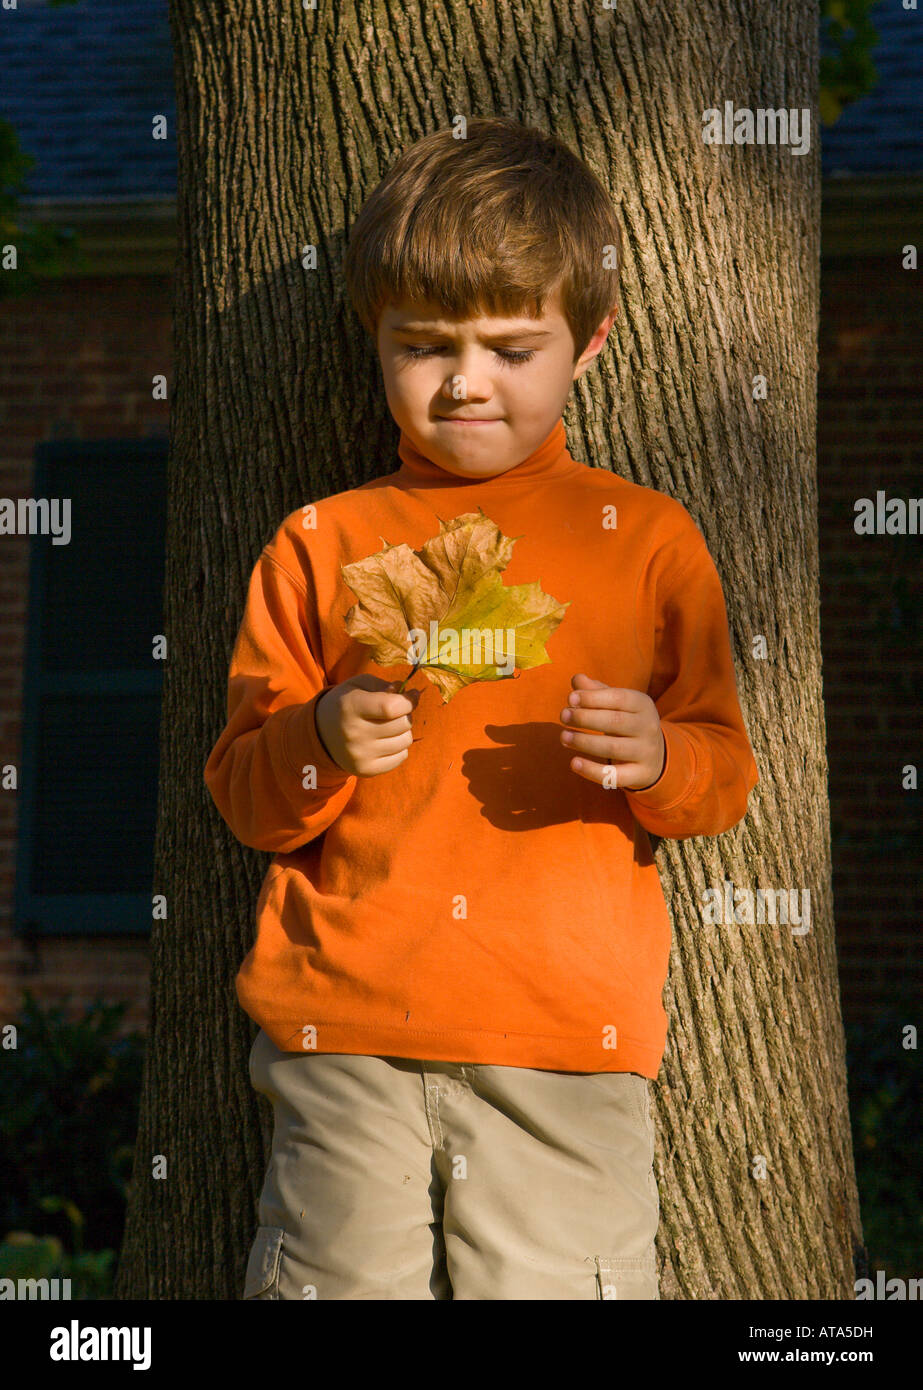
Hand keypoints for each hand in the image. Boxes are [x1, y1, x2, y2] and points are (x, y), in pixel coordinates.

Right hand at [314, 674, 419, 776]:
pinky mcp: (365, 770)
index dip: (408, 701)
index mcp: (351, 707)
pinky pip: (401, 757)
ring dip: (402, 731)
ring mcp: (359, 755)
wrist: (321, 733)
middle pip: (403, 724)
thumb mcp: (359, 685)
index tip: (410, 696)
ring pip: (406, 741)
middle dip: (405, 714)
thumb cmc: (347, 703)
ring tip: (388, 726)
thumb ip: (385, 685)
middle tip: (396, 711)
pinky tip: (385, 740)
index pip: (392, 707)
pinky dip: (399, 747)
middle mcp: (353, 733)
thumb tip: (412, 695)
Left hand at [559, 673, 664, 790]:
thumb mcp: (616, 703)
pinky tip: (574, 763)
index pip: (618, 698)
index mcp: (642, 704)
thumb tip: (577, 679)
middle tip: (563, 716)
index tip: (570, 699)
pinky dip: (593, 771)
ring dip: (585, 742)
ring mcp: (646, 752)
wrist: (654, 755)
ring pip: (613, 748)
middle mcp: (648, 727)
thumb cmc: (625, 722)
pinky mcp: (640, 774)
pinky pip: (616, 776)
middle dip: (585, 718)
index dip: (593, 698)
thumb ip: (595, 691)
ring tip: (563, 737)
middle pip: (615, 722)